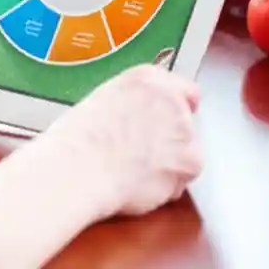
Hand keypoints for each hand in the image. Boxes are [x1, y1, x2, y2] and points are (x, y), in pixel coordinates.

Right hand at [46, 64, 203, 216]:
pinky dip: (165, 189)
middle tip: (141, 155)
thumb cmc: (78, 142)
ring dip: (168, 166)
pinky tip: (139, 185)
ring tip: (134, 172)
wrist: (80, 169)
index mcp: (147, 79)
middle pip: (186, 124)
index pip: (184, 90)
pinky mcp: (190, 161)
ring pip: (186, 154)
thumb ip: (132, 104)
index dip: (176, 111)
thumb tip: (139, 118)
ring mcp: (185, 130)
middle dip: (170, 142)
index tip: (169, 124)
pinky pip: (181, 181)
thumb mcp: (102, 102)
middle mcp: (171, 99)